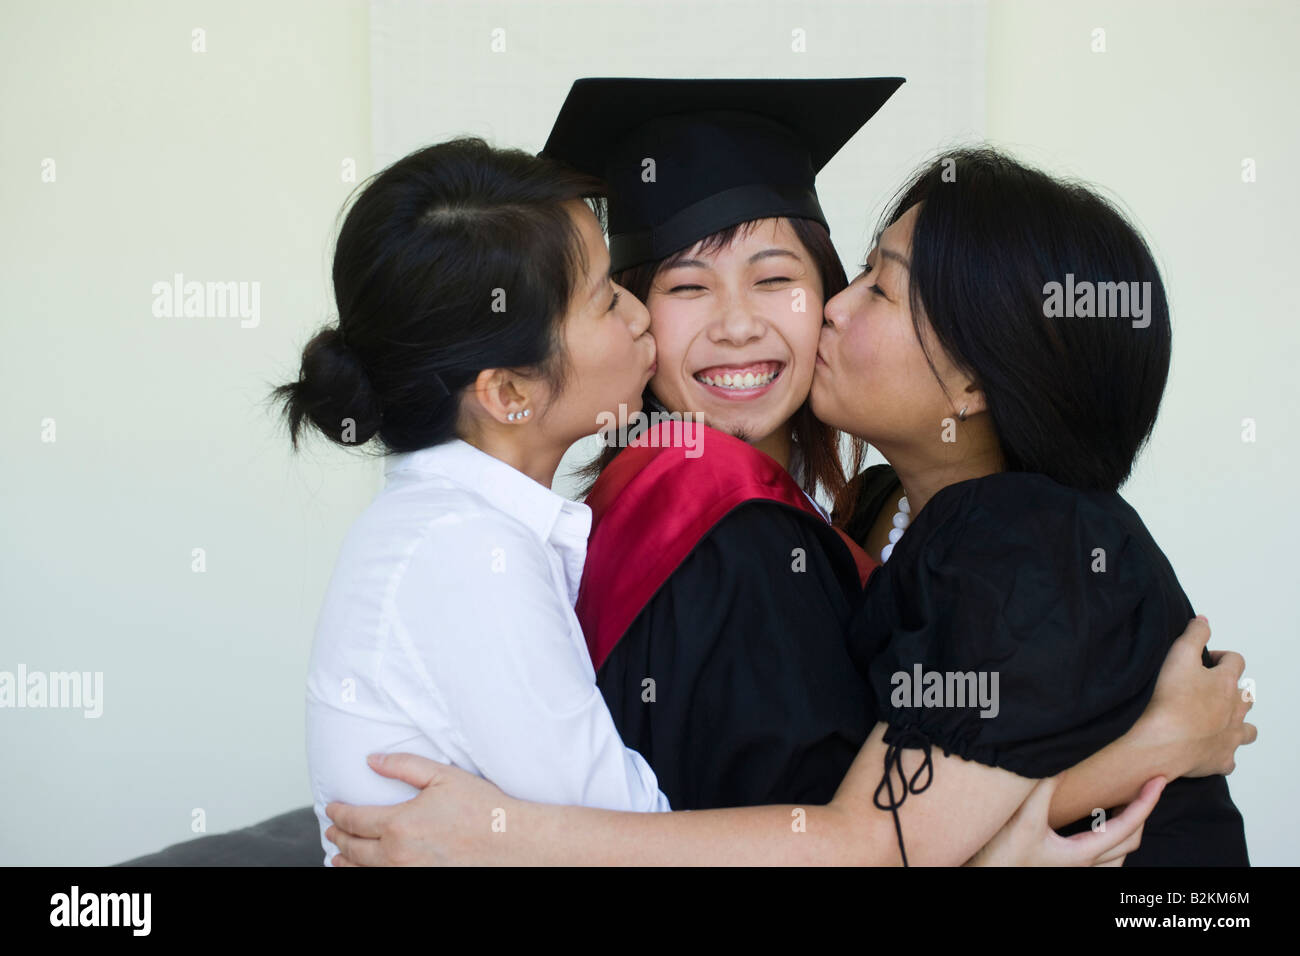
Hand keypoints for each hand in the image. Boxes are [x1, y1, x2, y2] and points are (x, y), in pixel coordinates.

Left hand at [325, 753, 516, 865]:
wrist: (508, 841)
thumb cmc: (481, 808)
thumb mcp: (442, 776)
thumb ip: (403, 765)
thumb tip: (372, 760)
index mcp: (399, 823)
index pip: (355, 819)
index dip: (339, 813)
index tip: (331, 809)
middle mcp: (397, 854)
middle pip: (354, 848)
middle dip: (338, 837)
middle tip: (331, 830)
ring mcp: (408, 873)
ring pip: (364, 869)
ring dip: (345, 862)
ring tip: (336, 857)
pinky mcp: (420, 880)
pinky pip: (382, 879)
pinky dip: (366, 873)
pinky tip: (364, 870)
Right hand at [965, 775, 1164, 866]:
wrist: (981, 876)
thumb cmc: (1000, 856)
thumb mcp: (1023, 819)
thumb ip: (1042, 788)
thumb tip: (1061, 759)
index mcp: (1082, 853)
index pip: (1128, 825)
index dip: (1146, 801)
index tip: (1159, 780)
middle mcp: (1084, 866)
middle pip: (1130, 842)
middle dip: (1142, 813)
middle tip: (1145, 787)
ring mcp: (1075, 872)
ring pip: (1117, 857)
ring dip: (1126, 831)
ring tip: (1122, 807)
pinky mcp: (1062, 869)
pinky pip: (1100, 863)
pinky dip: (1108, 844)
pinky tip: (1093, 830)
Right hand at [1146, 617, 1255, 776]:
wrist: (1164, 742)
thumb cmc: (1171, 700)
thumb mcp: (1179, 654)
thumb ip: (1194, 633)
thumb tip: (1204, 620)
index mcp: (1226, 683)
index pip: (1235, 662)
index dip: (1221, 657)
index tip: (1206, 659)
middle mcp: (1235, 710)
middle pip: (1246, 696)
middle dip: (1233, 690)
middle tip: (1210, 688)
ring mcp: (1230, 736)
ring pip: (1247, 729)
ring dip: (1238, 722)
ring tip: (1219, 720)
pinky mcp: (1221, 759)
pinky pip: (1230, 758)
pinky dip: (1223, 752)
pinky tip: (1210, 749)